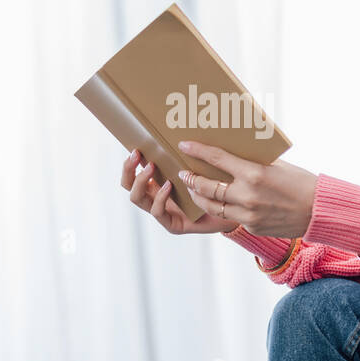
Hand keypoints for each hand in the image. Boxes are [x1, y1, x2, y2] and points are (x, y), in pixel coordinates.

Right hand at [121, 148, 239, 234]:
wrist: (231, 211)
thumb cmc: (213, 188)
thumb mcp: (194, 169)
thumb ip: (183, 158)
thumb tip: (178, 135)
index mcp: (157, 185)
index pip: (133, 174)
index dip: (129, 163)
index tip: (135, 148)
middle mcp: (155, 198)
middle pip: (128, 185)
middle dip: (129, 169)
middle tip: (137, 154)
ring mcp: (162, 212)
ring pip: (137, 198)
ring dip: (141, 180)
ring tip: (151, 166)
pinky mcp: (172, 225)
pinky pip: (157, 212)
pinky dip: (160, 198)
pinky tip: (168, 185)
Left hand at [176, 140, 316, 238]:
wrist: (318, 211)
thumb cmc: (300, 182)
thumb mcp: (276, 165)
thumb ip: (252, 163)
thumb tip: (232, 155)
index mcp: (254, 174)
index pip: (217, 159)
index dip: (197, 151)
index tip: (184, 145)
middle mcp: (247, 196)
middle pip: (208, 187)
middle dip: (192, 179)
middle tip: (185, 173)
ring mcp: (248, 215)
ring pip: (213, 207)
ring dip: (200, 197)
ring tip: (195, 190)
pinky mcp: (252, 227)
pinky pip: (230, 218)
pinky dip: (223, 209)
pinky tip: (219, 203)